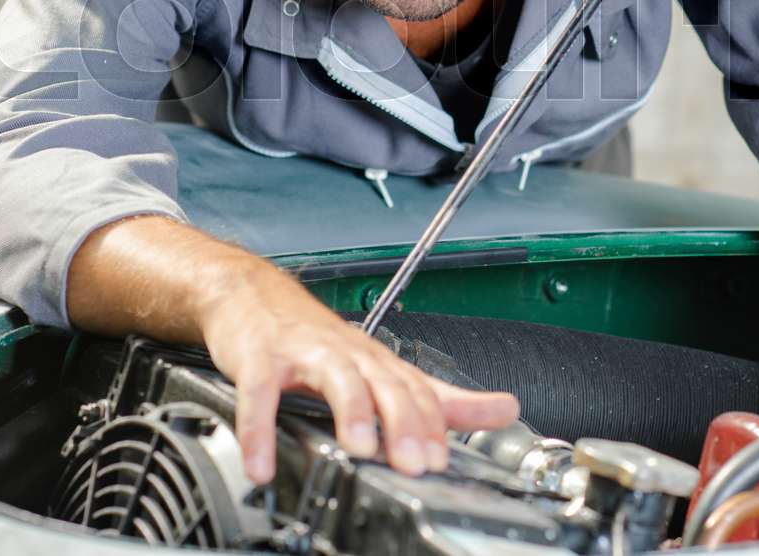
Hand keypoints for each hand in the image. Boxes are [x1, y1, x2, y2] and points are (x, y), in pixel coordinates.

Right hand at [198, 265, 518, 483]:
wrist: (252, 296)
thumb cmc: (316, 339)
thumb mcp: (382, 367)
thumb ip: (441, 398)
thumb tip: (506, 408)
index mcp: (378, 362)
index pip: (418, 391)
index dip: (433, 425)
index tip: (442, 460)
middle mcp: (348, 354)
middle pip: (385, 383)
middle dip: (404, 422)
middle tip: (416, 462)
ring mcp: (304, 354)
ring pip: (336, 379)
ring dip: (351, 413)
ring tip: (358, 449)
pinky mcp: (261, 359)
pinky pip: (260, 394)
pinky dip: (260, 430)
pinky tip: (262, 463)